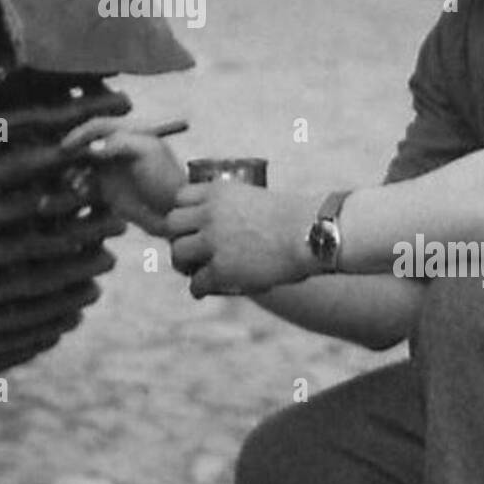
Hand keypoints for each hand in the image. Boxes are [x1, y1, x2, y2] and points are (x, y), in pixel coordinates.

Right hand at [60, 116, 186, 234]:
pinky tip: (81, 190)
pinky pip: (85, 183)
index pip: (98, 125)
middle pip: (85, 142)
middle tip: (64, 162)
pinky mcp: (106, 189)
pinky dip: (79, 184)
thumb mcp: (147, 153)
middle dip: (73, 151)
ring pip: (82, 163)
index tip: (68, 146)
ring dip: (74, 169)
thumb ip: (120, 144)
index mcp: (128, 133)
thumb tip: (93, 148)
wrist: (172, 211)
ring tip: (75, 180)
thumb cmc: (165, 177)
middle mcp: (115, 148)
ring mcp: (110, 168)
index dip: (81, 133)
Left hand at [165, 182, 315, 297]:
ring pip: (178, 253)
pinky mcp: (222, 269)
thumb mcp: (257, 200)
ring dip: (183, 264)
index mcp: (218, 192)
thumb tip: (231, 229)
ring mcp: (213, 242)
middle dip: (178, 238)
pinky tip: (203, 291)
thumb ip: (236, 210)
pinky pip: (196, 282)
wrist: (312, 233)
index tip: (190, 224)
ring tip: (194, 271)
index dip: (183, 213)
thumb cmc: (295, 217)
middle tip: (189, 250)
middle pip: (172, 224)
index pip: (180, 198)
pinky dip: (198, 289)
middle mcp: (209, 214)